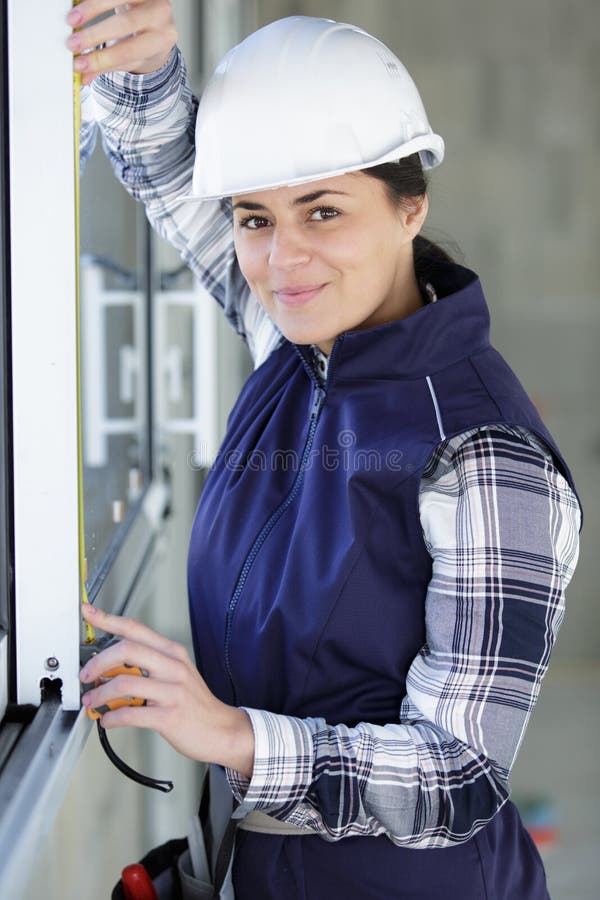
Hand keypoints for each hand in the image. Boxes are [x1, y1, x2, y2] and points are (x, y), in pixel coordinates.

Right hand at [66, 0, 177, 85]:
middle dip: (96, 34)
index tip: (81, 64)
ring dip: (91, 9)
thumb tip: (82, 76)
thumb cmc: (145, 41)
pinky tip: (80, 5)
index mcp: (162, 39)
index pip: (131, 50)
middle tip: (72, 44)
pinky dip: (94, 0)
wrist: (160, 21)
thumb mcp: (132, 58)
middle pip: (126, 23)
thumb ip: (108, 66)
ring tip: (72, 20)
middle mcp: (161, 14)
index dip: (104, 58)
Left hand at [80, 604, 254, 777]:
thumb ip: (148, 664)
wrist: (220, 729)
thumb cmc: (195, 703)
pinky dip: (112, 717)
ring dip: (100, 694)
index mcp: (172, 652)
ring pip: (124, 683)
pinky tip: (108, 720)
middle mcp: (173, 666)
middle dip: (98, 663)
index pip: (136, 628)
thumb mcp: (177, 673)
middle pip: (127, 650)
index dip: (108, 619)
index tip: (89, 612)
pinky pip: (130, 714)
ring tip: (93, 702)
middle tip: (86, 676)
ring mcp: (172, 691)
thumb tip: (111, 665)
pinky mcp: (169, 716)